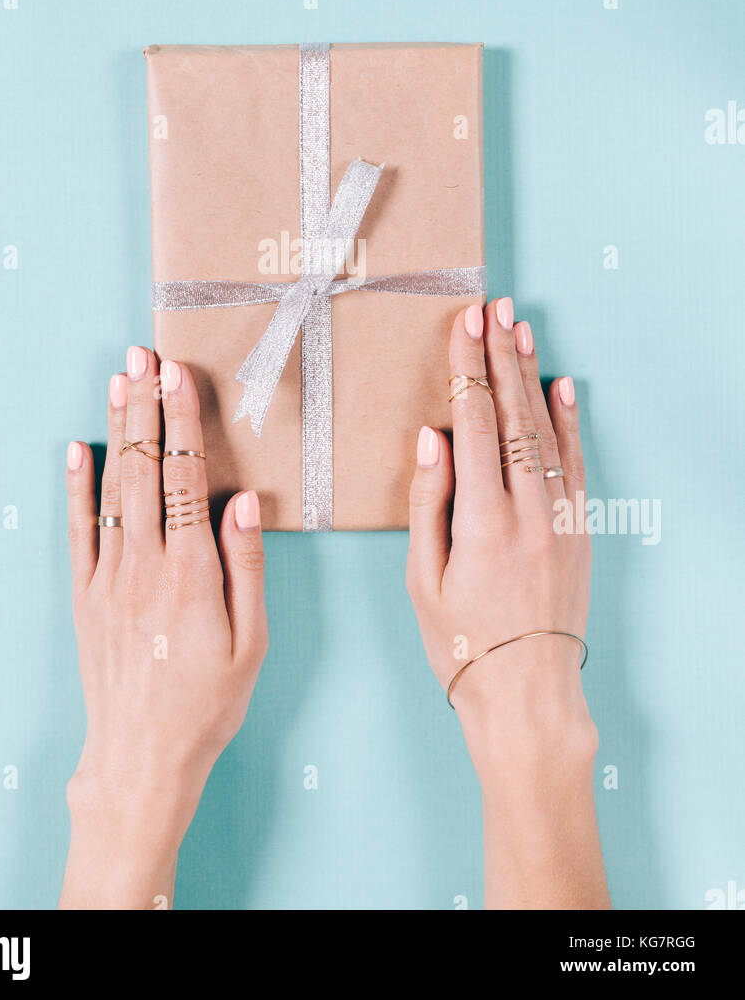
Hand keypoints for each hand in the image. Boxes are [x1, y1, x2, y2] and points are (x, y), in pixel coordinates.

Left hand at [60, 347, 267, 909]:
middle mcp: (146, 565)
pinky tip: (77, 448)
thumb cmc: (206, 703)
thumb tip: (246, 503)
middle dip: (145, 406)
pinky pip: (79, 529)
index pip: (186, 478)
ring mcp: (109, 577)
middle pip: (145, 469)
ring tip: (117, 380)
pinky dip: (77, 486)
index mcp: (192, 572)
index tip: (178, 375)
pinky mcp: (85, 595)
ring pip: (113, 489)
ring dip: (116, 431)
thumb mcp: (250, 644)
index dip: (181, 422)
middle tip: (143, 354)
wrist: (140, 755)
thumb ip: (247, 569)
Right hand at [407, 299, 608, 907]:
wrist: (528, 695)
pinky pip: (576, 464)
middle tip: (494, 309)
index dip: (468, 369)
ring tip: (523, 329)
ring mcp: (561, 520)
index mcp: (481, 522)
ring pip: (546, 431)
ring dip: (533, 377)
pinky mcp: (580, 532)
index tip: (465, 324)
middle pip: (513, 415)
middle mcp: (528, 512)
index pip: (475, 425)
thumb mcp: (423, 579)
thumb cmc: (463, 644)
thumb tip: (431, 436)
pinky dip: (568, 422)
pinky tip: (561, 387)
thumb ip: (427, 502)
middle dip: (500, 356)